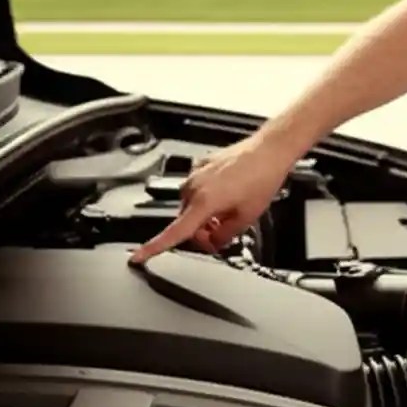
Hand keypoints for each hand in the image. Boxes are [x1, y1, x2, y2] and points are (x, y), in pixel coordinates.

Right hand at [128, 135, 296, 263]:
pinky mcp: (201, 163)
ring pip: (191, 205)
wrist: (269, 149)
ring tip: (231, 210)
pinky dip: (208, 196)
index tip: (137, 256)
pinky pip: (198, 188)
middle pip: (186, 221)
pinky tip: (229, 193)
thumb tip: (214, 241)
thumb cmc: (263, 178)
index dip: (154, 247)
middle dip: (202, 231)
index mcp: (204, 202)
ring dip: (205, 213)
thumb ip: (224, 235)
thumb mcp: (247, 217)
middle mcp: (194, 186)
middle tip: (223, 234)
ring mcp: (196, 173)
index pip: (174, 232)